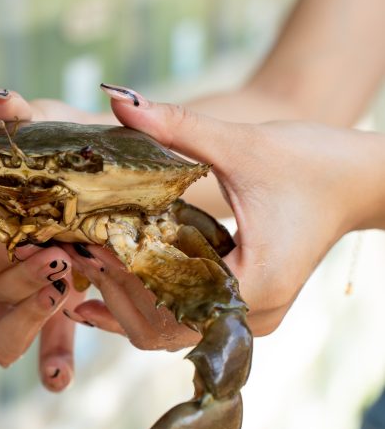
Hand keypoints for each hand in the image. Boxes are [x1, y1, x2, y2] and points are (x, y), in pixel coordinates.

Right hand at [0, 89, 104, 389]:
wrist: (124, 170)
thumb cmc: (75, 144)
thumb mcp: (51, 122)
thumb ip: (20, 114)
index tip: (19, 232)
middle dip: (12, 277)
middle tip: (56, 258)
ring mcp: (24, 293)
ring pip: (1, 331)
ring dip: (23, 320)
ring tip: (60, 297)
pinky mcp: (59, 311)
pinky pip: (47, 350)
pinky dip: (52, 363)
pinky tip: (62, 377)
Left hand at [101, 86, 383, 337]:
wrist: (359, 179)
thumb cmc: (312, 162)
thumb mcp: (240, 143)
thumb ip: (177, 126)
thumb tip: (117, 96)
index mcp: (253, 284)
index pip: (167, 307)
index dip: (120, 284)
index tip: (84, 248)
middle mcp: (253, 315)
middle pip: (161, 331)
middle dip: (113, 298)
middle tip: (72, 258)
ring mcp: (252, 317)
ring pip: (171, 331)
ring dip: (126, 303)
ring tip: (83, 266)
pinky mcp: (248, 306)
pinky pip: (187, 318)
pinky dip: (150, 300)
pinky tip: (114, 275)